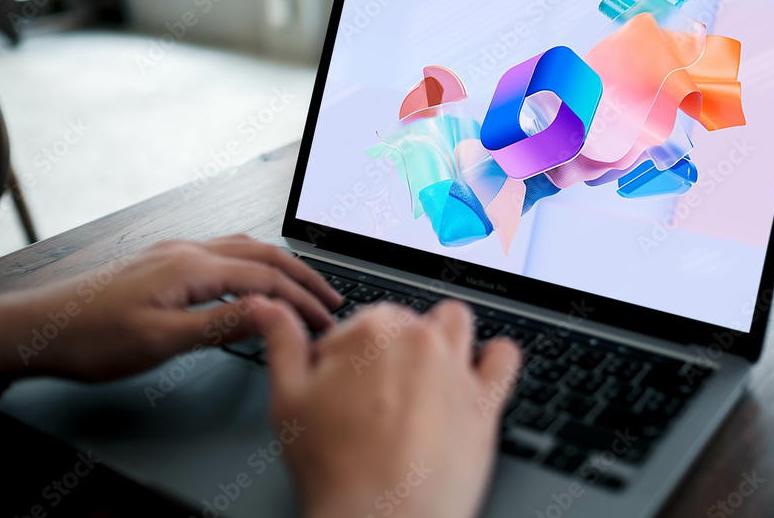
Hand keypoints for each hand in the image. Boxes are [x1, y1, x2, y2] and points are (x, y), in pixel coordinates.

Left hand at [0, 234, 341, 380]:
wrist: (40, 327)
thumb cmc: (92, 337)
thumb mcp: (160, 341)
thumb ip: (221, 324)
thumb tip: (271, 312)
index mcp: (191, 267)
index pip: (266, 279)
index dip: (302, 300)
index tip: (327, 321)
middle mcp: (188, 251)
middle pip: (263, 254)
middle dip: (303, 276)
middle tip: (332, 299)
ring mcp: (175, 252)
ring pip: (245, 247)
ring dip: (281, 266)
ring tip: (305, 287)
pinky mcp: (164, 261)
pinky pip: (224, 251)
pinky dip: (255, 262)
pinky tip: (255, 276)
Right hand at [257, 298, 521, 517]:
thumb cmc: (333, 466)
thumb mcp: (287, 399)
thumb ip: (282, 342)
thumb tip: (269, 305)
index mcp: (372, 331)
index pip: (362, 321)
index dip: (347, 352)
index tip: (341, 383)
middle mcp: (419, 339)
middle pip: (408, 322)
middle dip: (391, 348)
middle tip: (375, 394)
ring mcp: (457, 368)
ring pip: (456, 322)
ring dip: (442, 336)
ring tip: (424, 373)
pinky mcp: (486, 400)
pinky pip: (504, 356)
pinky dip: (493, 358)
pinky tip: (475, 374)